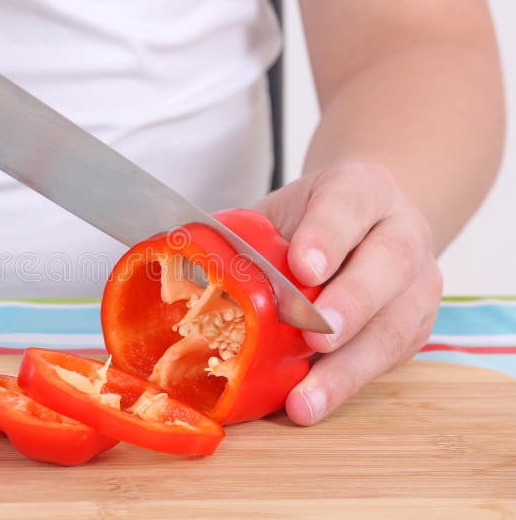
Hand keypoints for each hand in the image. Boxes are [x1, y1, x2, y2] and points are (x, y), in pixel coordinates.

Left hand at [254, 162, 442, 425]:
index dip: (328, 234)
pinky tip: (313, 402)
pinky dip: (346, 385)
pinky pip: (387, 360)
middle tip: (315, 336)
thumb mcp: (279, 210)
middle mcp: (402, 232)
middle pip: (392, 262)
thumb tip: (174, 257)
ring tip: (306, 399)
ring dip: (348, 368)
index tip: (304, 266)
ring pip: (396, 324)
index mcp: (363, 190)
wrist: (365, 224)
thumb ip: (241, 233)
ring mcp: (417, 284)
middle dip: (352, 302)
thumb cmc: (310, 221)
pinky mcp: (413, 329)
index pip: (350, 202)